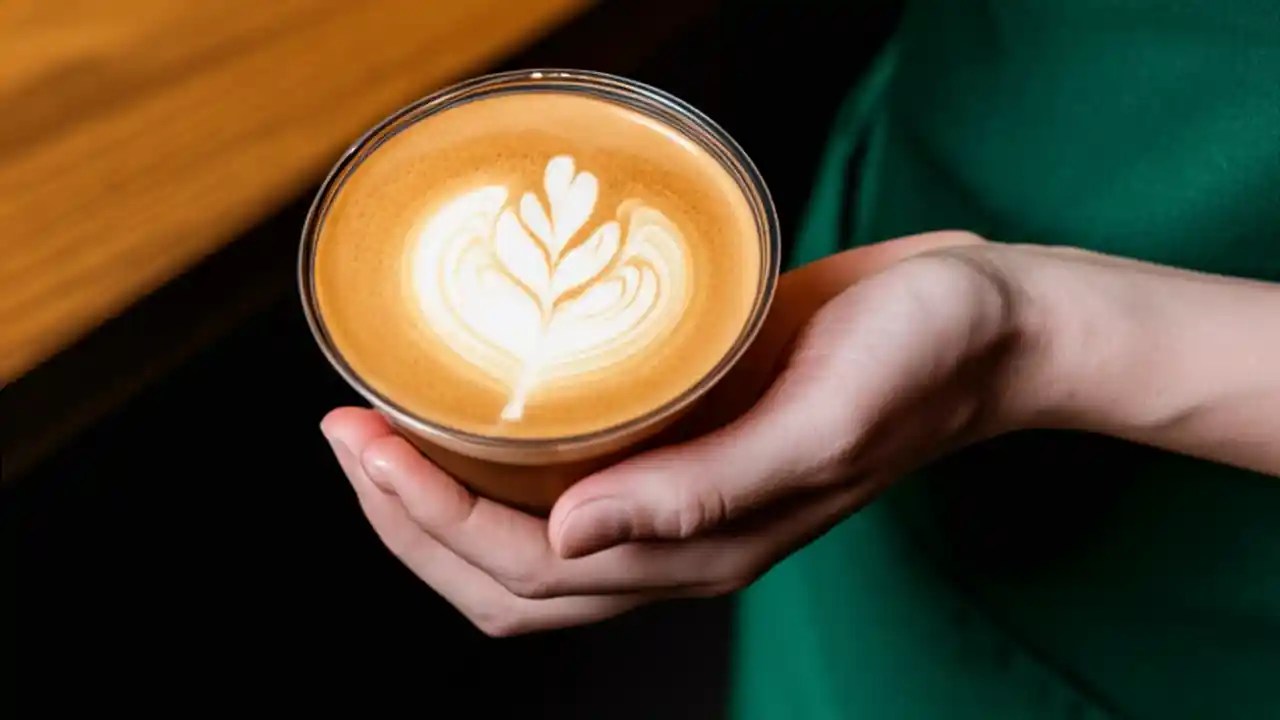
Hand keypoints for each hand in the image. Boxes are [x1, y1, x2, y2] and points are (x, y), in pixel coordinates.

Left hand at [321, 230, 1030, 635]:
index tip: (364, 438)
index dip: (427, 517)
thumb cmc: (919, 362)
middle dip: (407, 515)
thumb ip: (707, 491)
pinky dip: (495, 467)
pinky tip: (466, 413)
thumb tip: (573, 540)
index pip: (526, 570)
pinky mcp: (687, 438)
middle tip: (346, 430)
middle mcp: (678, 536)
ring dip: (437, 499)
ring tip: (377, 428)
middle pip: (504, 575)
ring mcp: (680, 494)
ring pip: (524, 543)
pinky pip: (566, 484)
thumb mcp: (824, 418)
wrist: (983, 327)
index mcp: (704, 548)